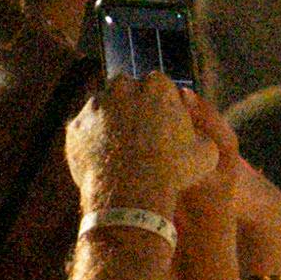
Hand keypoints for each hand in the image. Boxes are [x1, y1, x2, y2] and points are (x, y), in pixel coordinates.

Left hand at [67, 75, 219, 227]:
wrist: (131, 193)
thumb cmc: (173, 172)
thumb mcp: (206, 154)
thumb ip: (203, 136)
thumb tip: (198, 136)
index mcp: (157, 86)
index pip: (159, 86)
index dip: (161, 105)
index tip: (162, 125)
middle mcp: (121, 88)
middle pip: (127, 90)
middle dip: (132, 106)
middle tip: (140, 135)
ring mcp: (94, 106)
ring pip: (102, 108)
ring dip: (109, 123)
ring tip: (120, 151)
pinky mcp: (73, 128)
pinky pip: (83, 132)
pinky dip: (90, 143)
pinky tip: (102, 161)